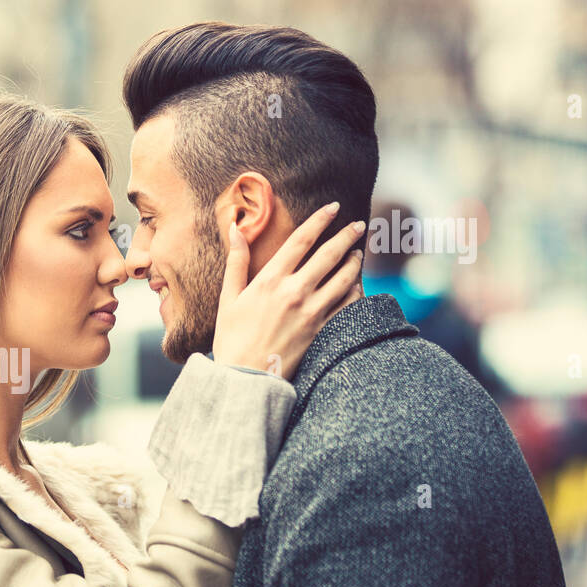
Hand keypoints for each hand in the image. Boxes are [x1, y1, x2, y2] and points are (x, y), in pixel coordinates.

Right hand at [211, 202, 364, 378]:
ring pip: (344, 278)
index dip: (320, 219)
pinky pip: (347, 307)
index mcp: (270, 280)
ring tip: (358, 253)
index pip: (302, 240)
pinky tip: (357, 286)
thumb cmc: (231, 338)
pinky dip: (356, 293)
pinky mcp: (321, 331)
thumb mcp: (228, 298)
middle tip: (358, 225)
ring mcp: (311, 312)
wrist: (244, 378)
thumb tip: (236, 228)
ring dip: (354, 262)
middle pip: (329, 254)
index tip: (334, 207)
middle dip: (347, 235)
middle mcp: (294, 292)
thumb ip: (236, 261)